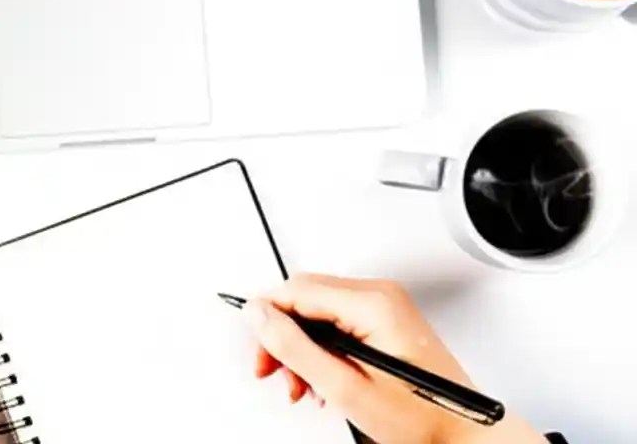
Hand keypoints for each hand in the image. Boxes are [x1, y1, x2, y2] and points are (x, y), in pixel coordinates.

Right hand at [246, 273, 542, 443]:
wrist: (461, 433)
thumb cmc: (420, 416)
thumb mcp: (345, 386)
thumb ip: (295, 347)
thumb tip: (260, 315)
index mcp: (372, 303)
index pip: (298, 289)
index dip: (269, 318)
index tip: (258, 347)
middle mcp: (380, 296)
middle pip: (305, 298)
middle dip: (283, 337)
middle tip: (274, 370)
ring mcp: (385, 306)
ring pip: (318, 311)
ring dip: (301, 348)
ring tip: (302, 384)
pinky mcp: (385, 321)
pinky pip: (337, 322)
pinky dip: (321, 349)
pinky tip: (322, 378)